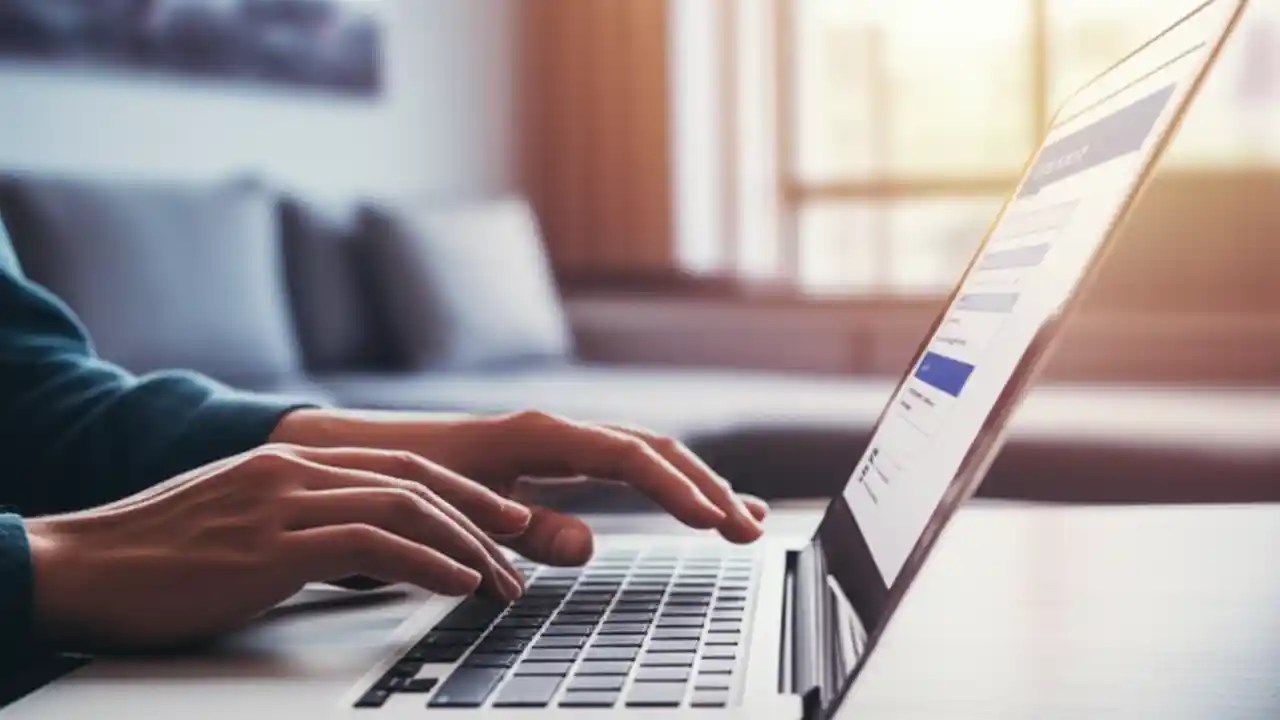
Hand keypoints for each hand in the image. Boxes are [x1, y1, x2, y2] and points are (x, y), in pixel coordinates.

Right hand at [24, 444, 532, 648]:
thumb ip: (296, 522)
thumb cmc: (154, 557)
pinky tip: (458, 584)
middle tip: (521, 552)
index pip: (400, 467)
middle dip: (481, 517)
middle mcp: (295, 470)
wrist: (75, 565)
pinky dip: (428, 562)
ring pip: (407, 509)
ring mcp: (284, 503)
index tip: (502, 518)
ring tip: (501, 583)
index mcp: (290, 462)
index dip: (461, 491)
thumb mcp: (237, 523)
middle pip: (417, 482)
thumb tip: (349, 547)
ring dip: (467, 546)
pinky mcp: (271, 546)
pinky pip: (373, 546)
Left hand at [271, 410, 768, 565]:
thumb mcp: (468, 510)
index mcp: (543, 434)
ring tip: (748, 518)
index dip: (675, 487)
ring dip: (700, 485)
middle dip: (706, 487)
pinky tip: (702, 505)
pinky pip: (633, 466)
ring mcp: (569, 442)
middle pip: (655, 449)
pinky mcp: (567, 459)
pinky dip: (672, 485)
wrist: (376, 456)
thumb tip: (589, 546)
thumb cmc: (417, 478)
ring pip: (651, 455)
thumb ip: (526, 528)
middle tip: (751, 529)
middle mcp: (563, 430)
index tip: (711, 520)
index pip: (628, 456)